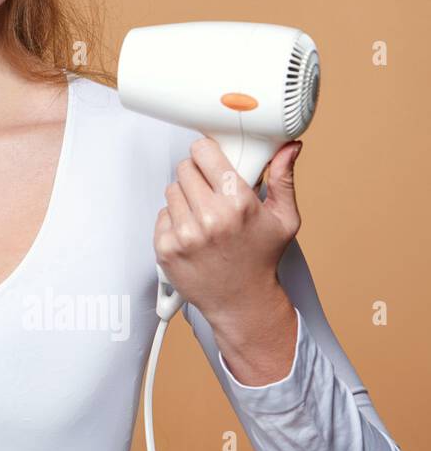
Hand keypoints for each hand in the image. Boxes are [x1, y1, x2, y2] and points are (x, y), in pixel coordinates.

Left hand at [153, 137, 303, 323]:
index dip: (207, 153)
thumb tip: (288, 148)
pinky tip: (193, 232)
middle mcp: (210, 217)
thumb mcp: (283, 219)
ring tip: (204, 215)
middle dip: (197, 175)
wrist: (242, 302)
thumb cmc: (261, 259)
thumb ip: (283, 179)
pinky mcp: (166, 247)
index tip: (210, 159)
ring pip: (171, 190)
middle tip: (211, 191)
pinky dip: (174, 220)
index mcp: (238, 203)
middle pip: (184, 168)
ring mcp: (185, 233)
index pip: (203, 152)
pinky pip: (161, 214)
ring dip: (185, 198)